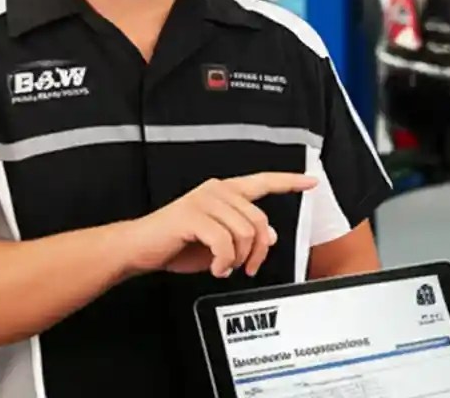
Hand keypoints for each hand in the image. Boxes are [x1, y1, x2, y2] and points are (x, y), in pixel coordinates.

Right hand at [123, 173, 317, 278]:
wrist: (139, 249)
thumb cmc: (176, 245)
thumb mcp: (218, 242)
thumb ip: (244, 235)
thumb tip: (271, 236)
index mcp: (224, 192)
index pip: (263, 182)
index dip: (289, 182)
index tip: (311, 182)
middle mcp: (216, 190)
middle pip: (260, 220)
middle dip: (259, 251)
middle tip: (247, 268)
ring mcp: (204, 200)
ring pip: (245, 232)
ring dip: (239, 259)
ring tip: (225, 267)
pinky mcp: (192, 215)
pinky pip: (225, 242)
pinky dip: (224, 262)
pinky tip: (216, 268)